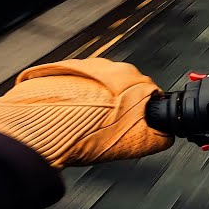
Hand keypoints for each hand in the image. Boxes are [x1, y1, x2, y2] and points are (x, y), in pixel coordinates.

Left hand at [0, 59, 172, 167]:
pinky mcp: (62, 68)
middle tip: (109, 127)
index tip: (137, 125)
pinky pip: (75, 82)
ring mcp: (86, 66)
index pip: (148, 93)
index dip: (143, 112)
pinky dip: (74, 96)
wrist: (43, 124)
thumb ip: (156, 137)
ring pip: (99, 83)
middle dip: (119, 104)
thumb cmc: (88, 131)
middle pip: (123, 86)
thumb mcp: (133, 143)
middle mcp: (114, 67)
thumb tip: (165, 137)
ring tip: (85, 122)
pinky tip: (68, 114)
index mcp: (135, 80)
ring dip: (96, 98)